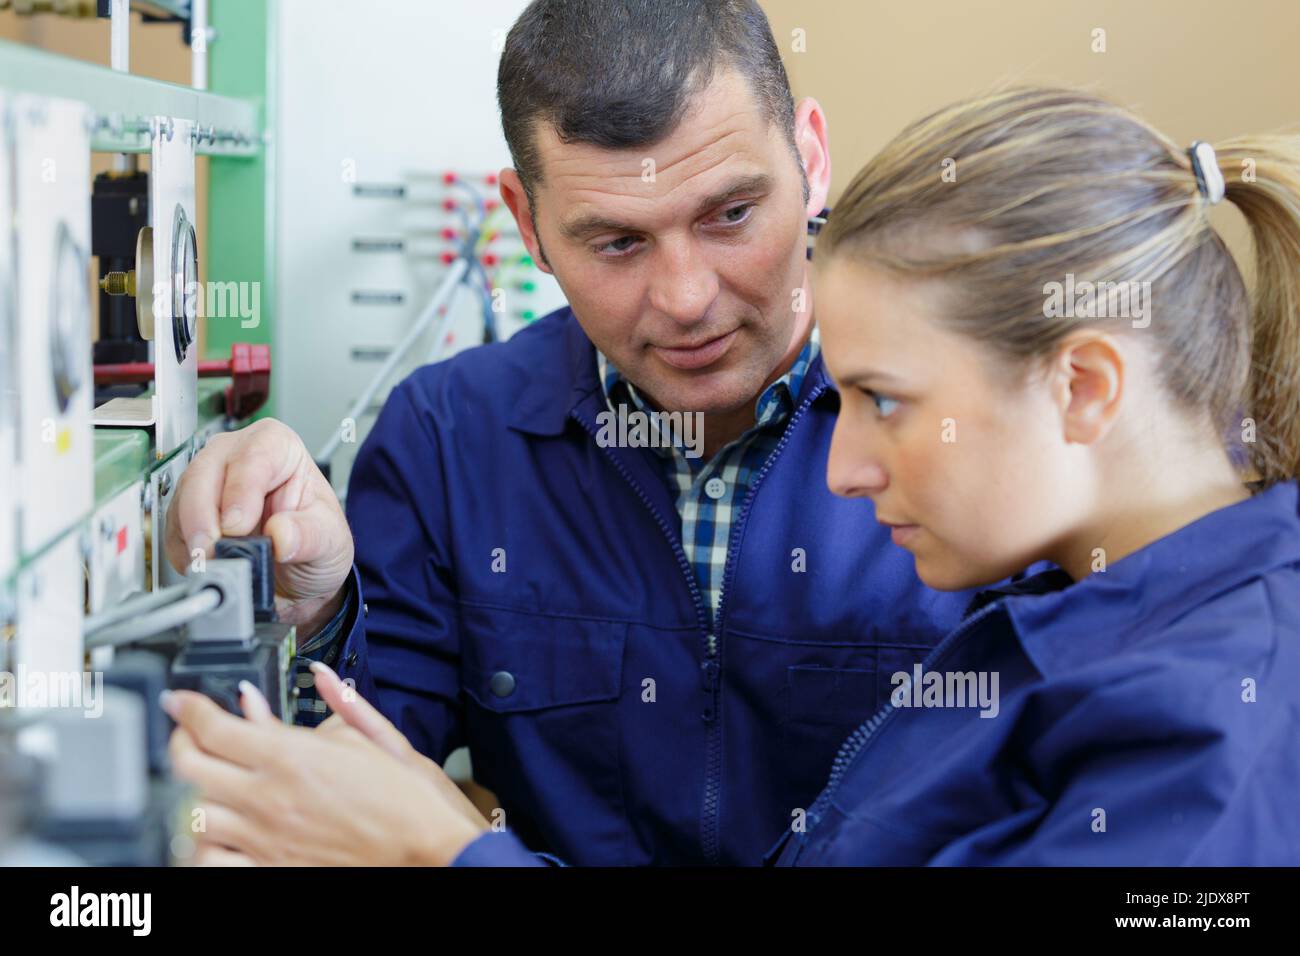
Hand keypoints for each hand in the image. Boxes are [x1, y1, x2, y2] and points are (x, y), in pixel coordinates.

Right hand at [164, 418, 353, 630]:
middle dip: (203, 515)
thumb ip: (310, 536)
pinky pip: (172, 527)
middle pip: (206, 471)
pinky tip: (205, 565)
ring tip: (212, 564)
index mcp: (278, 447)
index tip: (237, 526)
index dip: (240, 491)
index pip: (253, 455)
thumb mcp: (330, 539)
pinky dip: (183, 550)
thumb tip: (281, 535)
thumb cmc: (315, 541)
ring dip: (192, 536)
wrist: (299, 574)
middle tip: (212, 551)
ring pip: (183, 498)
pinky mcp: (189, 514)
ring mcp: (209, 484)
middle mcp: (238, 458)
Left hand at [164, 683, 487, 865]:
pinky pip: (211, 859)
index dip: (188, 706)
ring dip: (189, 791)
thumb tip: (319, 677)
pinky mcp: (270, 869)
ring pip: (192, 812)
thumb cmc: (409, 801)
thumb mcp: (377, 738)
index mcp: (292, 758)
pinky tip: (213, 828)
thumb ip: (341, 705)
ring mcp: (264, 838)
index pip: (213, 726)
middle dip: (179, 741)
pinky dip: (201, 842)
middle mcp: (269, 798)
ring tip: (203, 779)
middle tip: (188, 733)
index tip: (182, 700)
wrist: (429, 850)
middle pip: (188, 765)